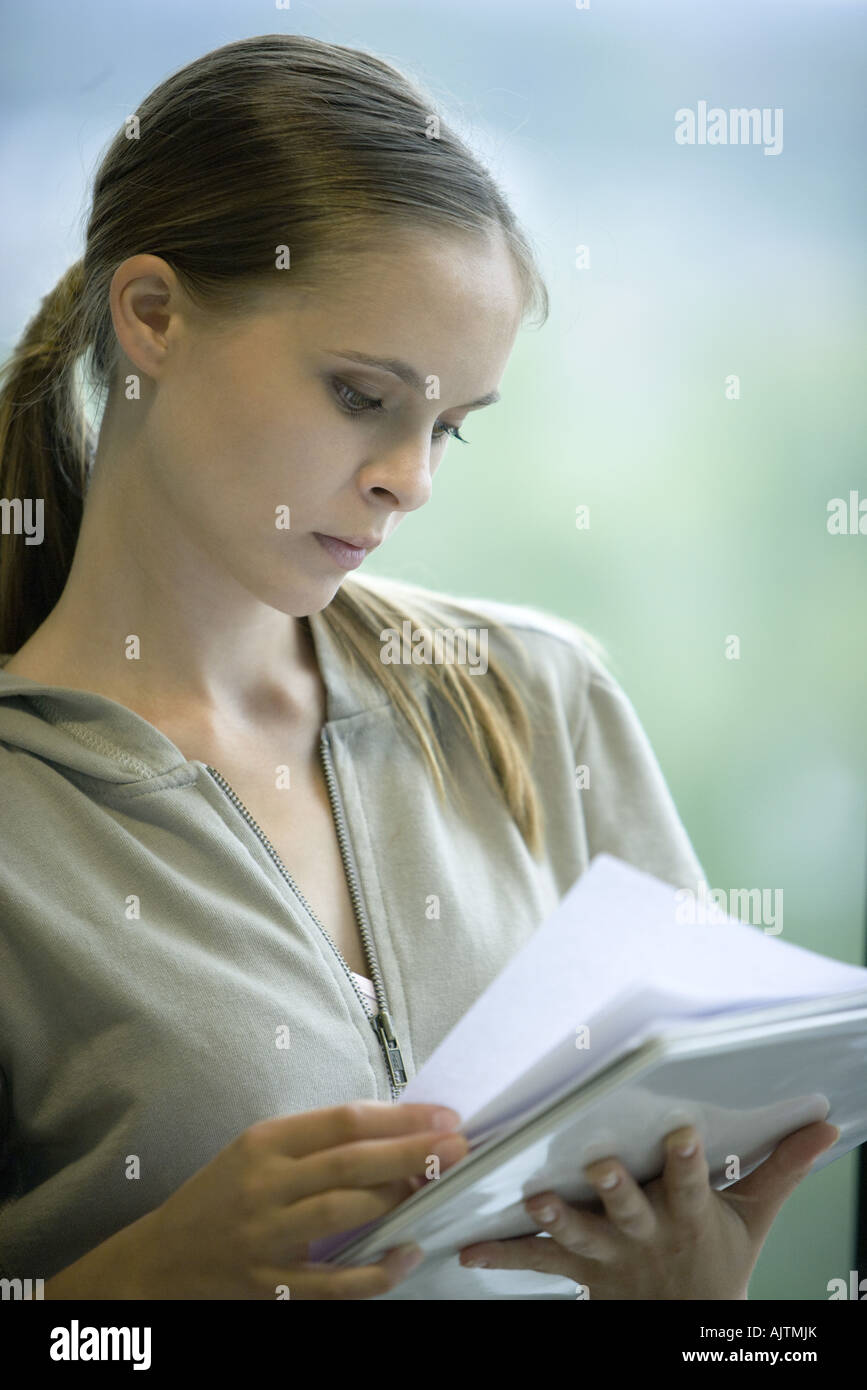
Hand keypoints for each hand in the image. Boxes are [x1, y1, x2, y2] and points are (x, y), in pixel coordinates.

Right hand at [47, 1101, 467, 1299]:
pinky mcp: (270, 1285)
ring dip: (397, 1199)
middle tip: (458, 1145)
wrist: (160, 1259)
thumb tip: (393, 1132)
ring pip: (345, 1213)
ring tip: (435, 1186)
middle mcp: (265, 1184)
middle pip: (351, 1162)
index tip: (441, 1115)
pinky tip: (408, 1253)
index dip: (398, 1117)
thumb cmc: (220, 1194)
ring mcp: (267, 1237)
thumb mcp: (257, 1150)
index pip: (342, 1121)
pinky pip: (333, 1282)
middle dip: (412, 1151)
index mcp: (264, 1141)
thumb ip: (315, 1142)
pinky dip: (376, 1271)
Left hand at [458, 1119, 838, 1298]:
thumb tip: (826, 1126)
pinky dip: (503, 1254)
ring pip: (580, 1236)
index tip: (681, 1131)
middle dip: (616, 1189)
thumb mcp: (754, 1217)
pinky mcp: (579, 1270)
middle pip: (630, 1211)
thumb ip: (782, 1168)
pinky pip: (537, 1262)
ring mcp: (609, 1256)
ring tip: (534, 1199)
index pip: (692, 1185)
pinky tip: (469, 1246)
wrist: (689, 1327)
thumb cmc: (718, 1259)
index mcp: (689, 1216)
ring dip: (558, 1218)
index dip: (688, 1162)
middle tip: (600, 1165)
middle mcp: (646, 1236)